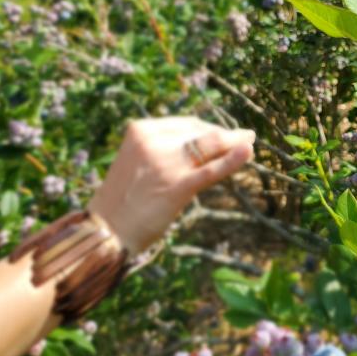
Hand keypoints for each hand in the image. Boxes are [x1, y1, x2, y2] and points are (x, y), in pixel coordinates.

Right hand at [88, 117, 255, 253]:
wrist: (107, 231)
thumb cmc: (123, 200)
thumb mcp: (139, 162)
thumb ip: (162, 148)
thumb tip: (203, 143)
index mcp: (140, 131)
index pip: (186, 124)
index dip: (209, 127)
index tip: (224, 133)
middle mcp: (153, 141)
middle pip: (200, 132)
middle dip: (225, 134)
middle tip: (244, 136)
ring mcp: (166, 163)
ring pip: (210, 145)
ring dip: (234, 142)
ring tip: (249, 141)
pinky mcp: (177, 185)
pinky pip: (211, 169)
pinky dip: (232, 160)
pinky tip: (248, 152)